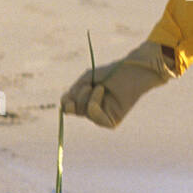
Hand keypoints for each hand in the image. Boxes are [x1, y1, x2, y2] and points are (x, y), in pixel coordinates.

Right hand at [61, 41, 175, 128]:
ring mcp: (102, 117)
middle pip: (73, 109)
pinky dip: (94, 101)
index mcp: (87, 101)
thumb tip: (63, 109)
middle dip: (77, 95)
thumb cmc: (110, 73)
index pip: (69, 107)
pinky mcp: (111, 122)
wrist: (130, 70)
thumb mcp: (86, 80)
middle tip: (88, 84)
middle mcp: (94, 111)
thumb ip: (73, 93)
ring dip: (86, 96)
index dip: (66, 102)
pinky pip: (93, 115)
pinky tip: (101, 90)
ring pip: (82, 111)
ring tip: (98, 86)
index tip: (69, 94)